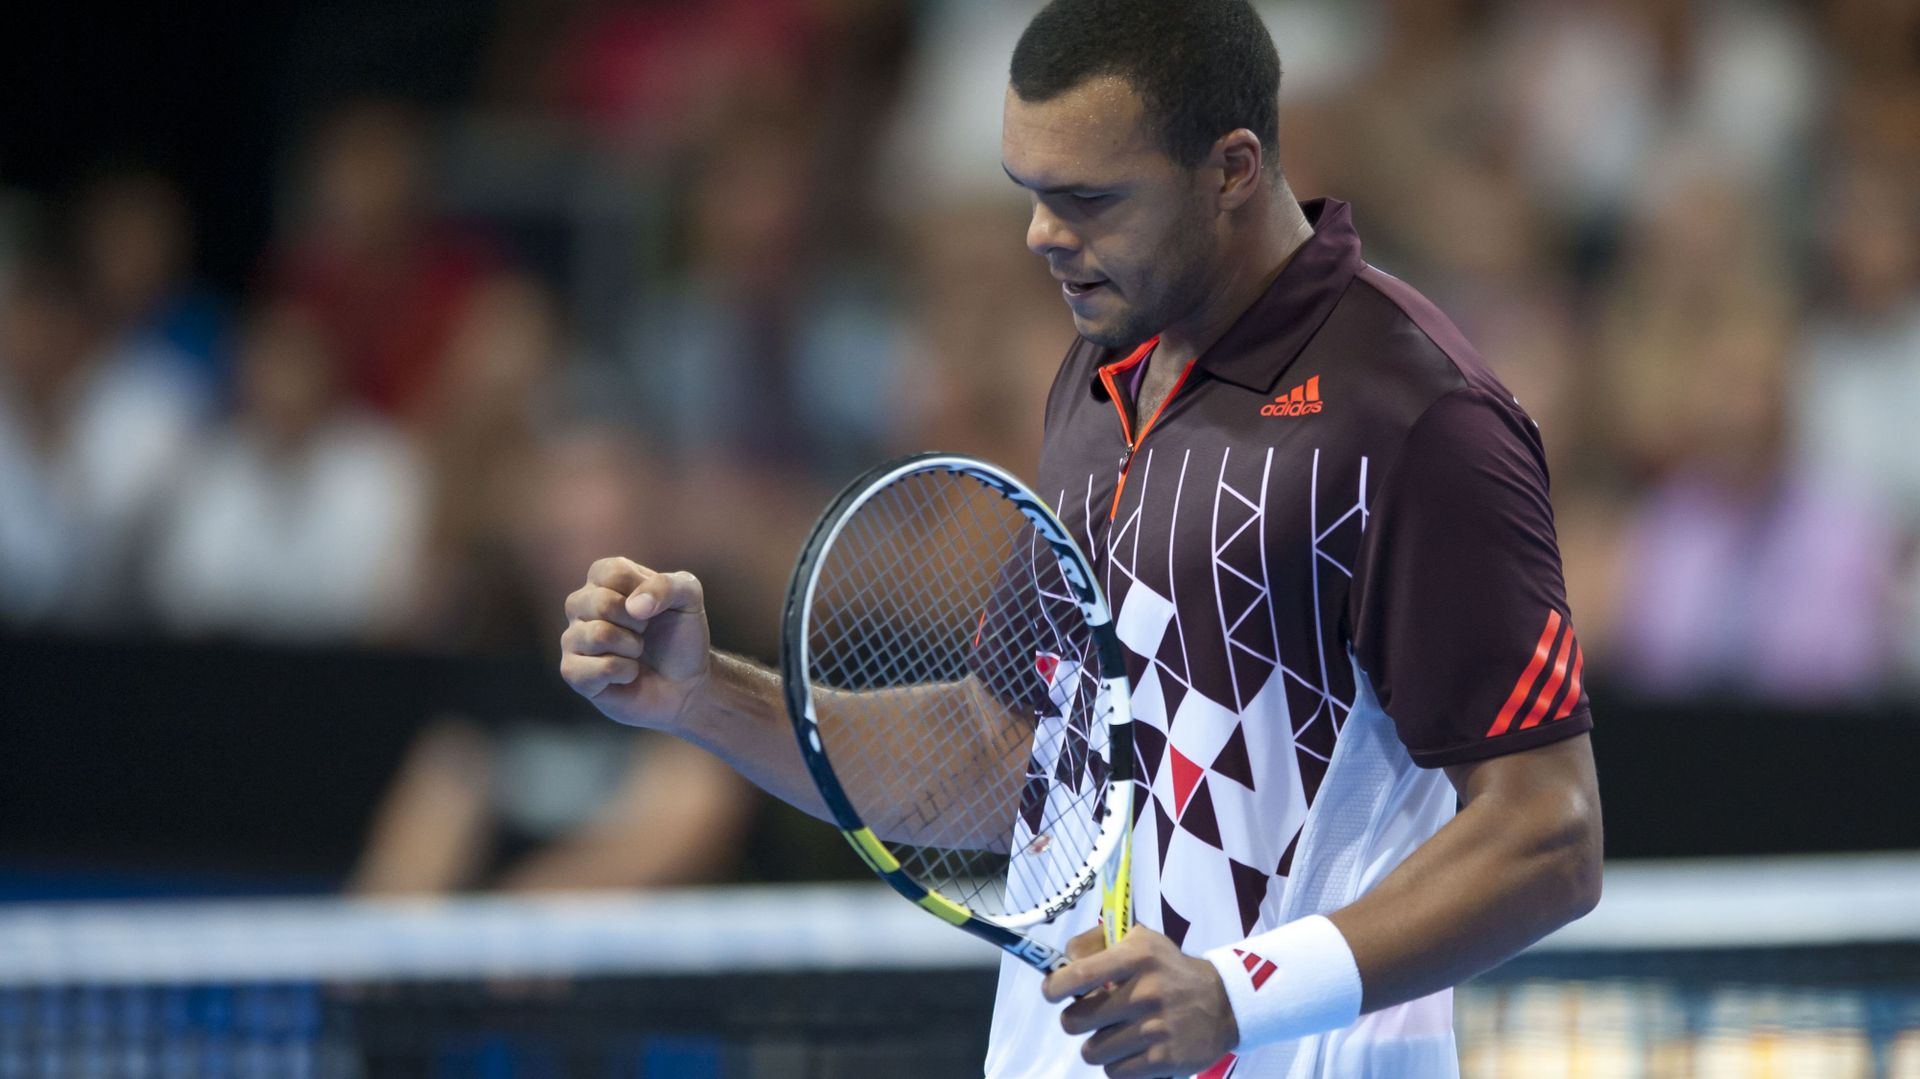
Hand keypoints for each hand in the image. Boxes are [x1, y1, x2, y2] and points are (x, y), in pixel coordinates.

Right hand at [561, 558, 711, 732]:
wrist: (685, 682)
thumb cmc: (681, 635)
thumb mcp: (688, 597)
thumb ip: (668, 585)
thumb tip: (633, 607)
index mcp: (602, 578)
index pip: (613, 572)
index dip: (646, 593)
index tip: (654, 607)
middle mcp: (580, 604)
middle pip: (602, 603)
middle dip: (639, 623)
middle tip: (645, 633)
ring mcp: (572, 638)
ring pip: (598, 635)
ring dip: (633, 648)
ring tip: (636, 652)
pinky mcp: (573, 672)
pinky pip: (600, 668)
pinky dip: (627, 672)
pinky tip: (628, 673)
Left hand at [1042, 924, 1238, 1077]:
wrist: (1223, 1003)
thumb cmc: (1169, 968)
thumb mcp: (1140, 939)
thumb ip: (1097, 942)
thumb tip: (1062, 960)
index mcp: (1137, 957)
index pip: (1078, 975)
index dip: (1054, 987)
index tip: (1053, 991)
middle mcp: (1147, 992)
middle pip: (1075, 1021)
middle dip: (1075, 1020)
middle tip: (1090, 1016)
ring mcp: (1156, 1029)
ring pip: (1092, 1052)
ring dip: (1098, 1045)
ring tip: (1115, 1034)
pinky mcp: (1165, 1060)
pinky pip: (1115, 1072)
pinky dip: (1117, 1065)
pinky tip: (1132, 1050)